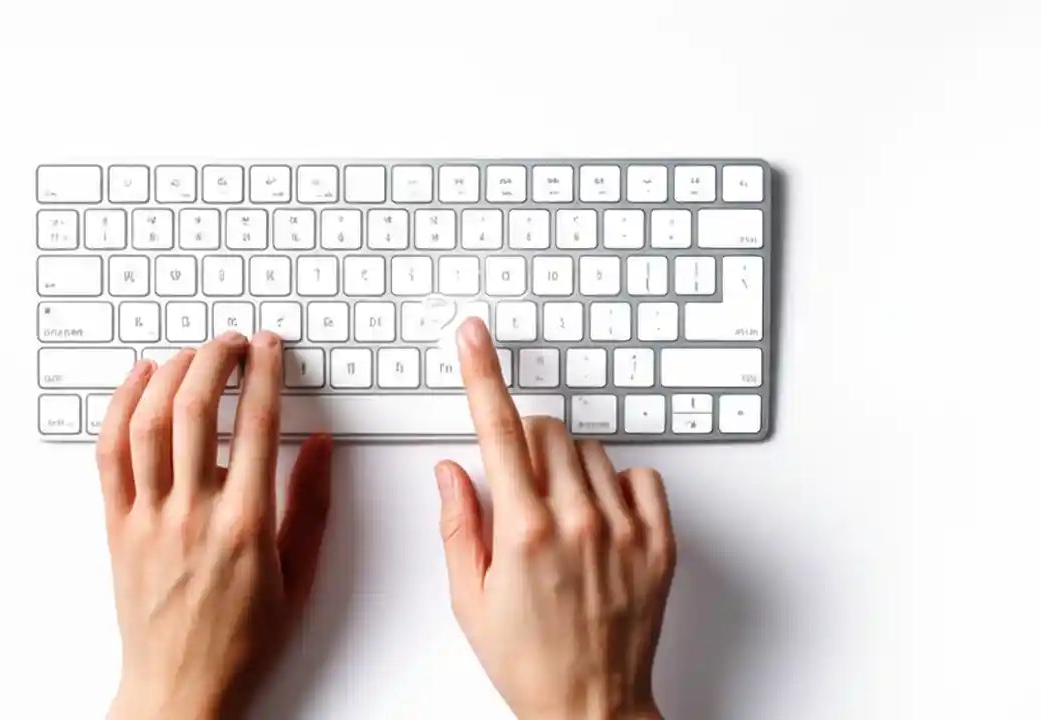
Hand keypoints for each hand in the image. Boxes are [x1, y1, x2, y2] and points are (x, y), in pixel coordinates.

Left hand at [96, 332, 332, 719]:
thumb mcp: (298, 577)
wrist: (180, 690)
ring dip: (171, 373)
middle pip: (198, 408)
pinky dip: (120, 407)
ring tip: (192, 353)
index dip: (264, 372)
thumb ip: (312, 506)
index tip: (270, 347)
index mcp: (245, 526)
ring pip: (151, 421)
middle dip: (217, 358)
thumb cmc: (241, 642)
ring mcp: (148, 518)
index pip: (257, 424)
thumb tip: (320, 446)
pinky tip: (138, 381)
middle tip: (233, 341)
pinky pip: (109, 453)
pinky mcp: (116, 526)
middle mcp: (193, 514)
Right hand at [436, 318, 676, 719]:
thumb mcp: (469, 598)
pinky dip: (617, 484)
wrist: (591, 707)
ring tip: (558, 518)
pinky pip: (640, 475)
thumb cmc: (527, 659)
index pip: (497, 430)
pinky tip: (600, 519)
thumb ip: (458, 524)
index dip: (481, 373)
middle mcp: (579, 522)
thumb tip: (451, 469)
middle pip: (548, 430)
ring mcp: (626, 530)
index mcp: (525, 532)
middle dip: (524, 443)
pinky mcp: (660, 543)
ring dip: (568, 466)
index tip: (474, 337)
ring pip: (591, 450)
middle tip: (518, 489)